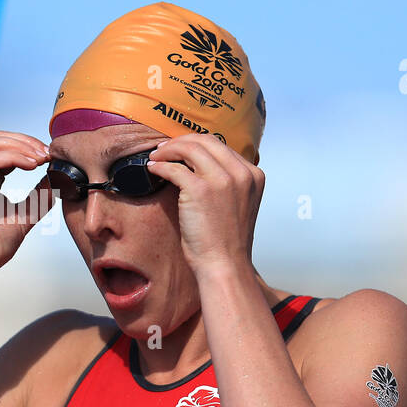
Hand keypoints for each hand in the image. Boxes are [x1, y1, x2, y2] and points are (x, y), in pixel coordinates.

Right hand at [0, 131, 54, 284]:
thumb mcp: (24, 216)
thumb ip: (38, 197)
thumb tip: (57, 180)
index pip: (2, 148)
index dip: (27, 146)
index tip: (49, 156)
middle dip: (26, 141)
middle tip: (48, 152)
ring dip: (22, 146)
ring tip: (43, 157)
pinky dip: (14, 158)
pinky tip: (33, 166)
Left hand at [146, 134, 263, 273]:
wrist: (224, 265)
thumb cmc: (225, 241)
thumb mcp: (237, 204)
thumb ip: (227, 183)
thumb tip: (195, 165)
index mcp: (253, 175)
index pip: (221, 146)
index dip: (195, 143)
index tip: (179, 149)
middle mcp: (242, 173)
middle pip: (205, 141)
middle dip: (180, 142)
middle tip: (162, 149)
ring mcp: (223, 180)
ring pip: (189, 148)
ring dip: (167, 150)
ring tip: (155, 157)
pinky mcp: (201, 190)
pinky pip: (174, 168)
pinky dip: (160, 166)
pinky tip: (152, 169)